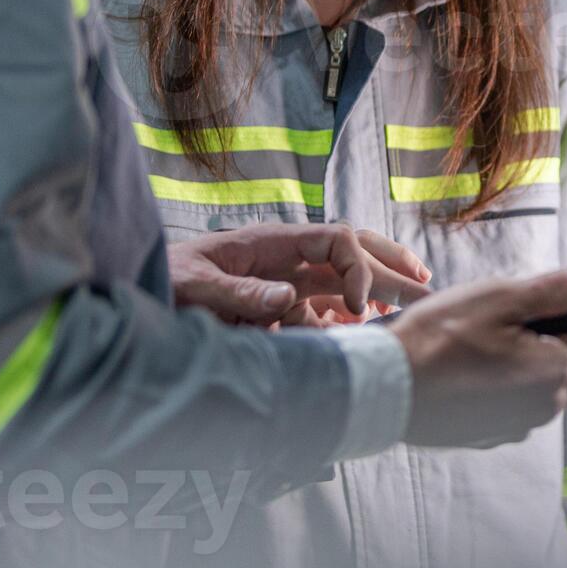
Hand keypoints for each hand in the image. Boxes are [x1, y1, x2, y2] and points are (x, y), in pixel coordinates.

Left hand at [170, 224, 431, 326]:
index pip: (336, 240)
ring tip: (413, 299)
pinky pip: (325, 308)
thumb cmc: (162, 284)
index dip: (359, 268)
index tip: (360, 307)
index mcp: (271, 243)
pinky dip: (352, 315)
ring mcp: (285, 281)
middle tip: (426, 290)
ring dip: (381, 285)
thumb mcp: (194, 286)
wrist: (140, 296)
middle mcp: (286, 258)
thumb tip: (288, 298)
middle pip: (353, 251)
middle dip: (391, 266)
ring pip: (346, 277)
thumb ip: (239, 294)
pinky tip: (372, 326)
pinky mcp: (278, 307)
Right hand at [387, 262, 566, 449]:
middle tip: (532, 319)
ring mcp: (516, 425)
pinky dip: (511, 388)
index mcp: (557, 370)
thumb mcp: (501, 299)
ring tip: (498, 340)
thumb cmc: (439, 339)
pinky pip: (517, 408)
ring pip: (548, 393)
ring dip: (539, 367)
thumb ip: (557, 290)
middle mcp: (545, 406)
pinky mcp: (489, 435)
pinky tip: (478, 367)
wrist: (382, 389)